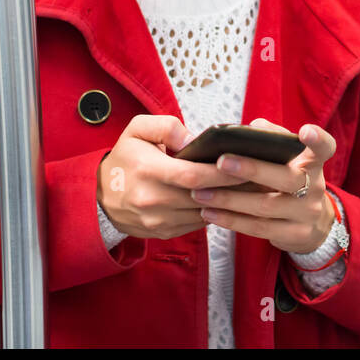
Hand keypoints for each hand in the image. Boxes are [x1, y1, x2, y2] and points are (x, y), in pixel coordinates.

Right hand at [96, 114, 249, 239]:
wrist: (98, 196)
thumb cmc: (124, 159)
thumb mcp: (137, 130)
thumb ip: (166, 126)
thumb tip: (194, 140)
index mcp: (147, 170)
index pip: (192, 175)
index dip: (221, 172)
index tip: (246, 164)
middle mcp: (152, 199)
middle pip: (203, 197)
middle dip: (234, 188)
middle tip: (260, 177)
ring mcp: (157, 220)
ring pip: (203, 213)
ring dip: (228, 203)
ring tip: (251, 189)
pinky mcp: (162, 233)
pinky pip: (196, 224)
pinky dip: (213, 213)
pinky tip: (228, 201)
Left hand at [189, 119, 338, 255]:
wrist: (313, 223)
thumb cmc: (290, 179)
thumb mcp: (289, 160)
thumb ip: (273, 139)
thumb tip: (253, 127)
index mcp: (314, 162)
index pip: (325, 148)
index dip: (318, 139)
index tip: (305, 131)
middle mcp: (315, 187)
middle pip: (286, 179)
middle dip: (252, 169)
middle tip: (221, 161)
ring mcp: (307, 213)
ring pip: (266, 206)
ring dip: (229, 199)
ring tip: (200, 193)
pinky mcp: (295, 235)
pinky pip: (258, 228)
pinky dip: (231, 220)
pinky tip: (209, 212)